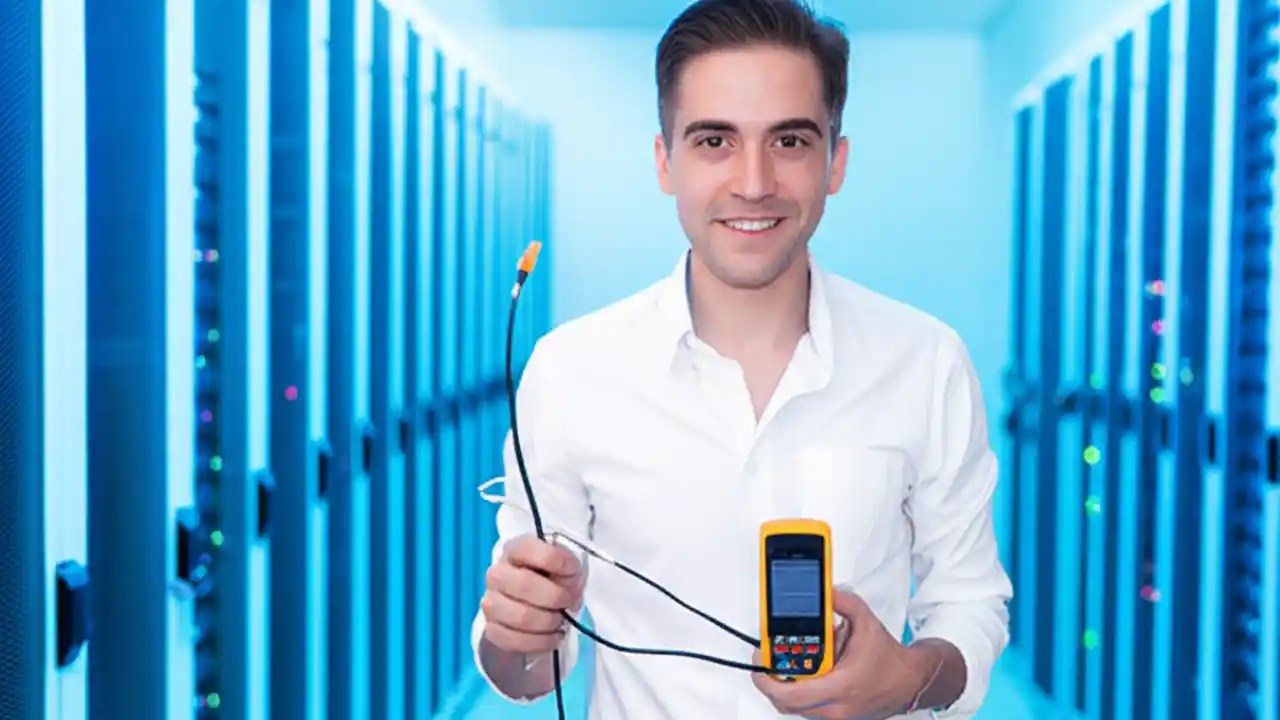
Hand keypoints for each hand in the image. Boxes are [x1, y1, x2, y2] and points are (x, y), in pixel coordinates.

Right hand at [480, 534, 585, 654]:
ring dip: (549, 622)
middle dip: (555, 597)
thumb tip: (570, 590)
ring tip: (560, 620)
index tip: (573, 572)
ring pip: (521, 617)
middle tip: (569, 602)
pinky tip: (553, 636)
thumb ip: (569, 571)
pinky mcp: (492, 630)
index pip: (529, 549)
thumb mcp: (565, 567)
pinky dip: (542, 642)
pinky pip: (515, 641)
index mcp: (514, 550)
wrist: (531, 603)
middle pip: (525, 585)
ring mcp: (490, 603)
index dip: (558, 561)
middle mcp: (496, 574)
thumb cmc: (551, 578)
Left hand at [751, 589, 927, 719]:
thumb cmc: (891, 660)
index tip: (761, 658)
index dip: (767, 678)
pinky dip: (800, 692)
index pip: (790, 693)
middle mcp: (836, 707)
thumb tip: (824, 593)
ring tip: (789, 662)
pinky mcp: (836, 717)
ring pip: (795, 708)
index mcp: (840, 686)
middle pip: (785, 703)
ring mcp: (836, 716)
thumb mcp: (866, 622)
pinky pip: (807, 709)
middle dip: (772, 679)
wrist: (911, 681)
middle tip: (768, 658)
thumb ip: (843, 603)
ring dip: (786, 686)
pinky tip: (806, 672)